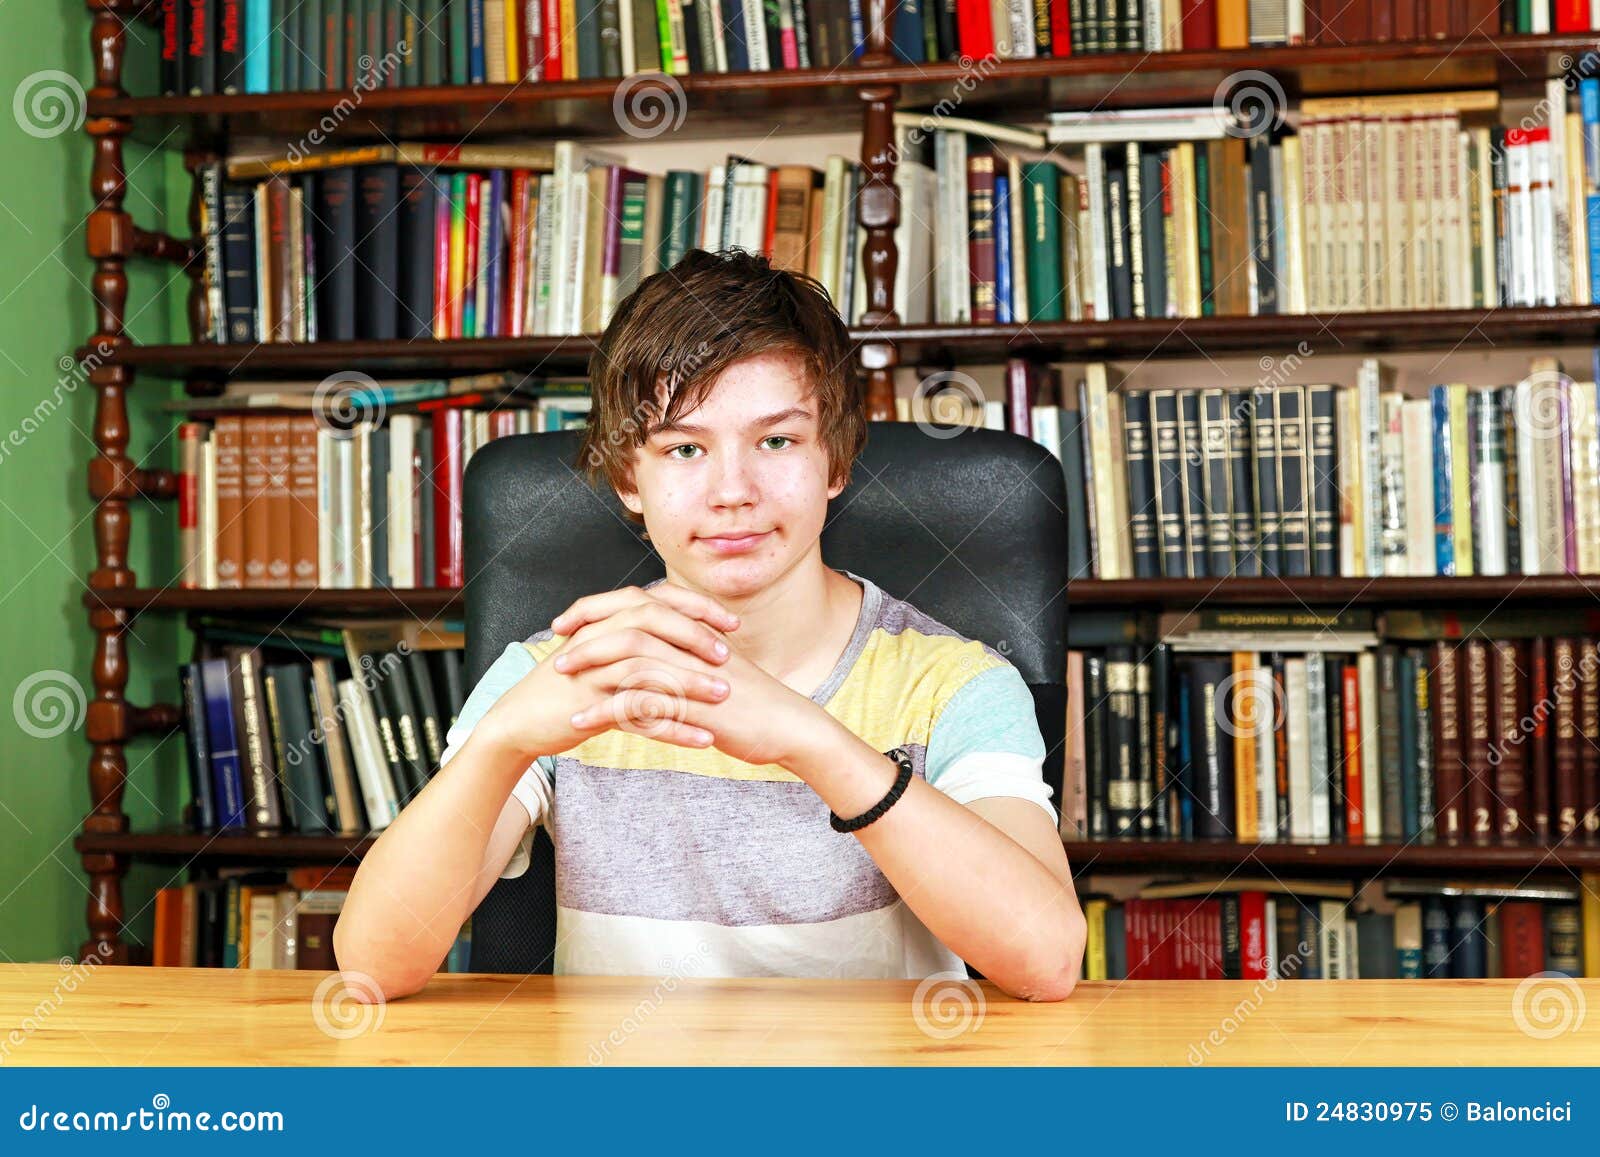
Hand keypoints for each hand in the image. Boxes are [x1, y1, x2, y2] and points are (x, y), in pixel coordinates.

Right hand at [474, 583, 740, 761]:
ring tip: (724, 695)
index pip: (658, 600)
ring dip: (690, 681)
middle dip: (696, 637)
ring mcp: (592, 671)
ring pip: (647, 668)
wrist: (520, 720)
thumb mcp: (600, 654)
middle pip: (653, 623)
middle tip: (728, 655)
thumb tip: (681, 633)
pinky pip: (639, 715)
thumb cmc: (567, 687)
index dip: (697, 608)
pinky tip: (702, 740)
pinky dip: (674, 728)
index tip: (731, 623)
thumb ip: (635, 640)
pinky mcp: (590, 707)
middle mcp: (599, 638)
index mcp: (605, 621)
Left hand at [555, 589, 833, 770]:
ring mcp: (692, 673)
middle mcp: (691, 644)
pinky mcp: (693, 705)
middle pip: (627, 624)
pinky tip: (580, 723)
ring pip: (629, 659)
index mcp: (695, 630)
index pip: (639, 605)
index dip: (600, 610)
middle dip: (586, 635)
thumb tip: (659, 655)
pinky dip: (604, 710)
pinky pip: (639, 703)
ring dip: (588, 669)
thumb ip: (689, 656)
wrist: (790, 726)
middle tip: (556, 649)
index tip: (570, 622)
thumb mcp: (718, 670)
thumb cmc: (755, 703)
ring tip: (559, 682)